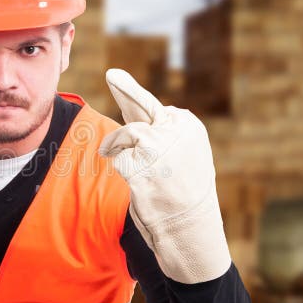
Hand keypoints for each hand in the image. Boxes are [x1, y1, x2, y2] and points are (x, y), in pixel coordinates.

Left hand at [98, 69, 230, 283]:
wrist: (191, 228)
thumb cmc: (182, 193)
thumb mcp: (179, 153)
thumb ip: (156, 130)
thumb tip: (128, 107)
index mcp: (188, 126)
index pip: (154, 110)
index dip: (135, 111)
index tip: (135, 110)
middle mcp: (175, 131)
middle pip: (141, 106)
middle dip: (126, 89)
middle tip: (112, 74)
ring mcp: (158, 147)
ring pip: (125, 135)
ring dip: (118, 148)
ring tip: (134, 168)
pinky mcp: (140, 166)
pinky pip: (117, 158)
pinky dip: (121, 169)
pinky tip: (139, 184)